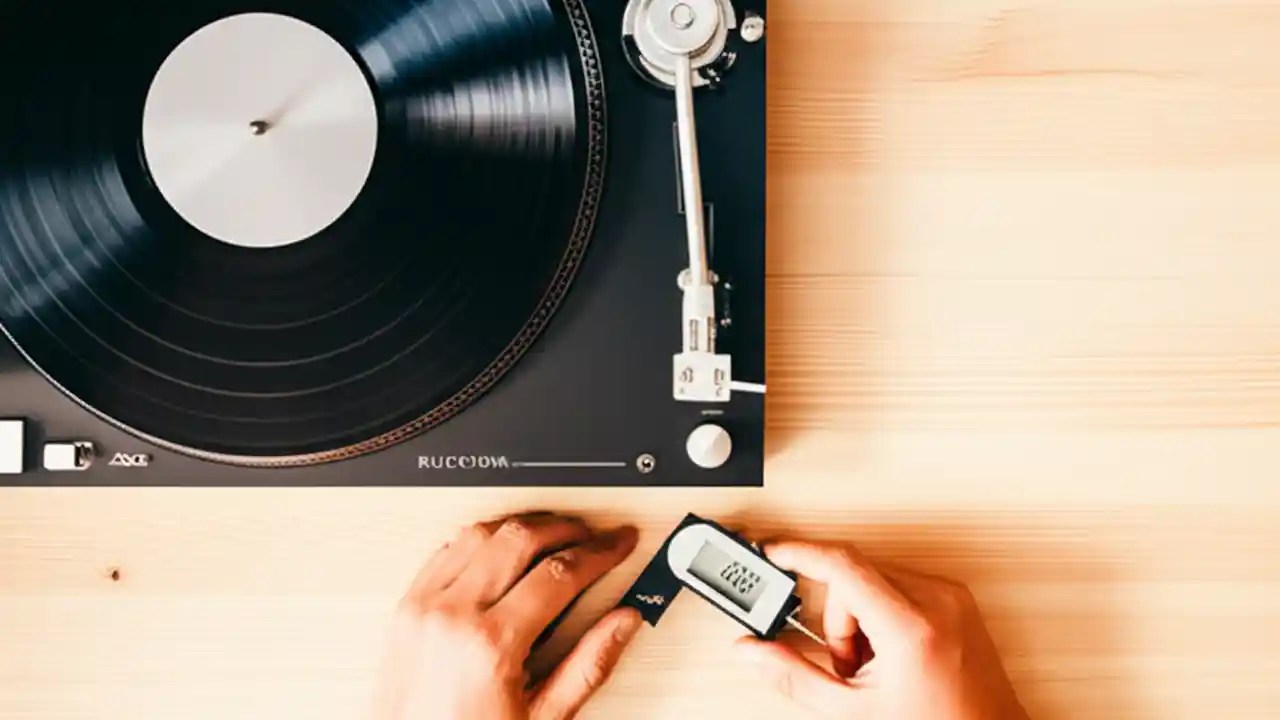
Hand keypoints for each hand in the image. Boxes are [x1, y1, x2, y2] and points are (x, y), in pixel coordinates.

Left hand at [373, 513, 641, 719]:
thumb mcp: (541, 718)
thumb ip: (588, 667)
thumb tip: (622, 624)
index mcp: (490, 644)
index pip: (559, 573)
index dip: (599, 552)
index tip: (619, 544)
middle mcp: (452, 616)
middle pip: (520, 538)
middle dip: (566, 528)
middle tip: (593, 535)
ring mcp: (423, 608)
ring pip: (480, 533)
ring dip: (523, 526)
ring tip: (553, 534)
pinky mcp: (405, 608)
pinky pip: (446, 551)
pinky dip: (481, 541)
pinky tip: (502, 548)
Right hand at [736, 540, 1028, 719]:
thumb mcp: (851, 714)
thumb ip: (794, 677)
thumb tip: (754, 651)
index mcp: (911, 627)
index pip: (842, 565)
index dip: (798, 553)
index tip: (772, 551)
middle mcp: (937, 602)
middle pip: (854, 576)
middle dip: (836, 617)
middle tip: (846, 663)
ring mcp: (952, 599)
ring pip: (875, 579)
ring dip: (860, 617)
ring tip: (873, 664)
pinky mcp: (958, 601)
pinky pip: (902, 586)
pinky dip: (884, 615)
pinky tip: (891, 653)